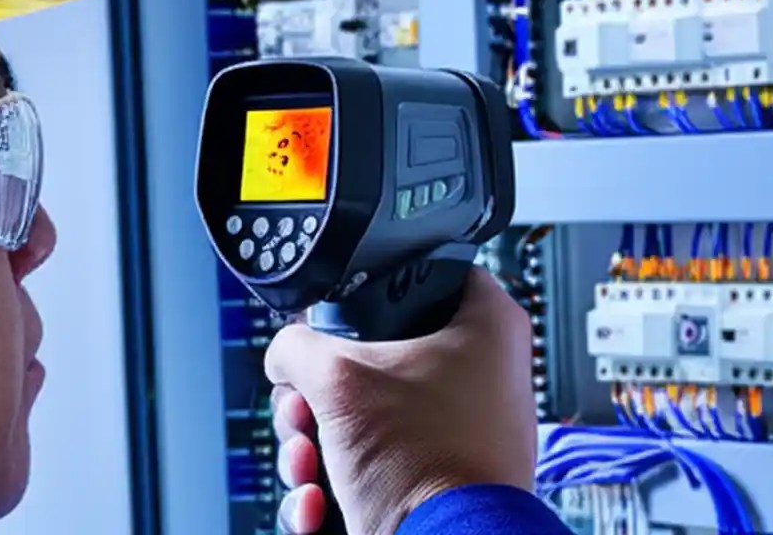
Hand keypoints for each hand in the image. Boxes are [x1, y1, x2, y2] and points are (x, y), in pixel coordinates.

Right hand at [265, 267, 537, 534]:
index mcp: (486, 326)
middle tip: (304, 408)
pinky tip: (318, 501)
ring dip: (314, 443)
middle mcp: (483, 373)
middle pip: (373, 356)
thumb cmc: (424, 465)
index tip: (337, 319)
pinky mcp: (443, 476)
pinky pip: (375, 463)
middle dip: (316, 394)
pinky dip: (334, 483)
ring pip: (366, 414)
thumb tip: (286, 353)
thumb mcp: (337, 381)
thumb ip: (297, 347)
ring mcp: (463, 428)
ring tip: (305, 461)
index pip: (425, 270)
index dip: (368, 291)